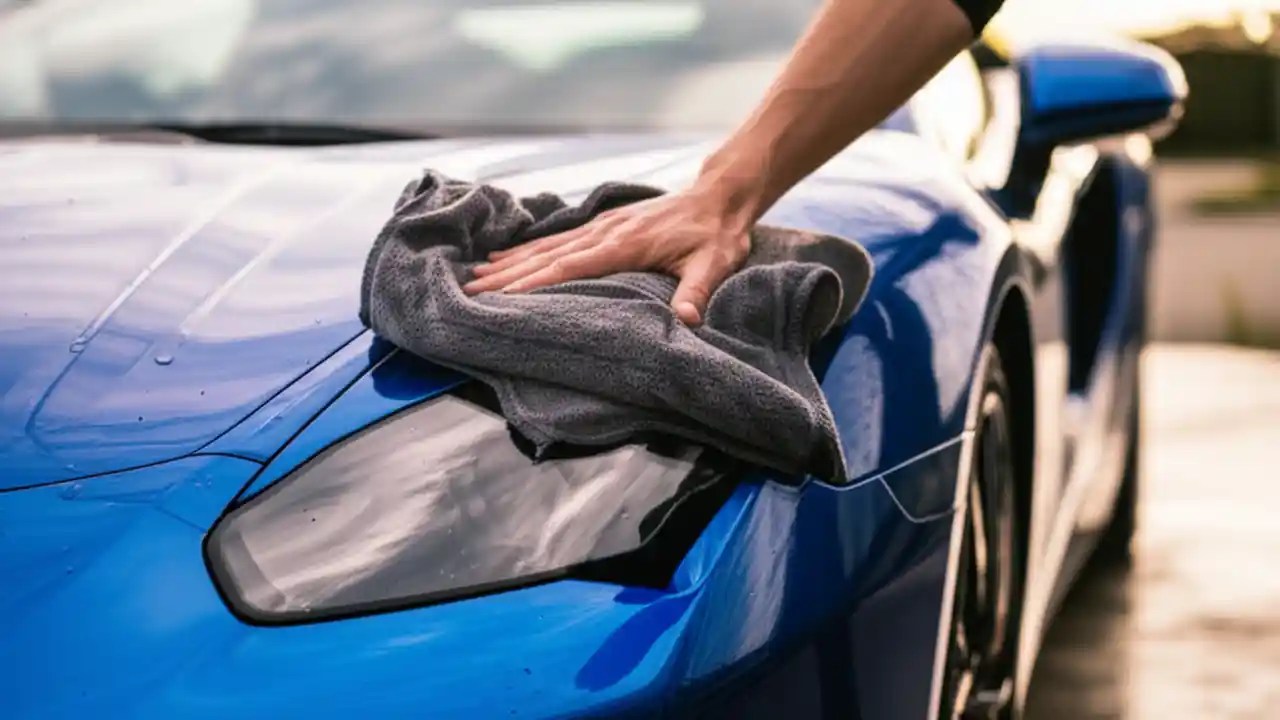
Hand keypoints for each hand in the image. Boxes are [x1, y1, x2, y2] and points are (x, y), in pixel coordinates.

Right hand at [463, 188, 751, 324]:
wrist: (721, 196)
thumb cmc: (717, 234)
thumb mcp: (713, 264)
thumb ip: (697, 291)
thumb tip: (688, 320)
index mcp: (625, 243)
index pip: (571, 266)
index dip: (535, 282)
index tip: (501, 297)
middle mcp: (605, 231)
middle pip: (547, 256)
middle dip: (508, 275)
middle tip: (471, 290)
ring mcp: (602, 225)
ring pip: (547, 246)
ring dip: (511, 261)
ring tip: (477, 274)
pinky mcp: (604, 225)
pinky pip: (558, 239)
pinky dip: (529, 249)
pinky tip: (508, 256)